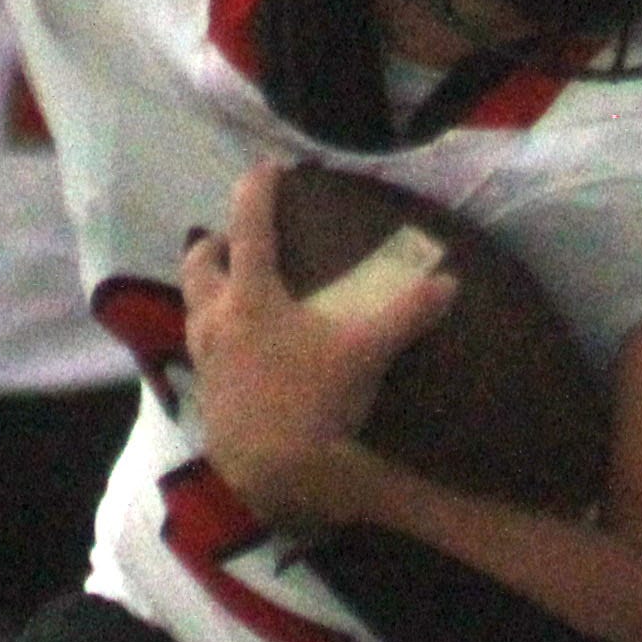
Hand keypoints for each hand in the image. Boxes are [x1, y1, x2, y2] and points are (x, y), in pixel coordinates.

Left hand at [185, 163, 450, 530]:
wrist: (274, 473)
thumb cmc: (315, 403)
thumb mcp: (367, 354)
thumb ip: (408, 314)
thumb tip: (449, 283)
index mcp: (251, 298)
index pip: (249, 227)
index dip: (257, 191)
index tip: (265, 168)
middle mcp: (217, 321)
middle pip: (199, 265)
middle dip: (212, 245)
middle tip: (230, 239)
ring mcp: (206, 360)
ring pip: (192, 310)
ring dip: (207, 292)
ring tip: (230, 293)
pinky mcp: (207, 397)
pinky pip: (203, 353)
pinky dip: (216, 339)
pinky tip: (241, 355)